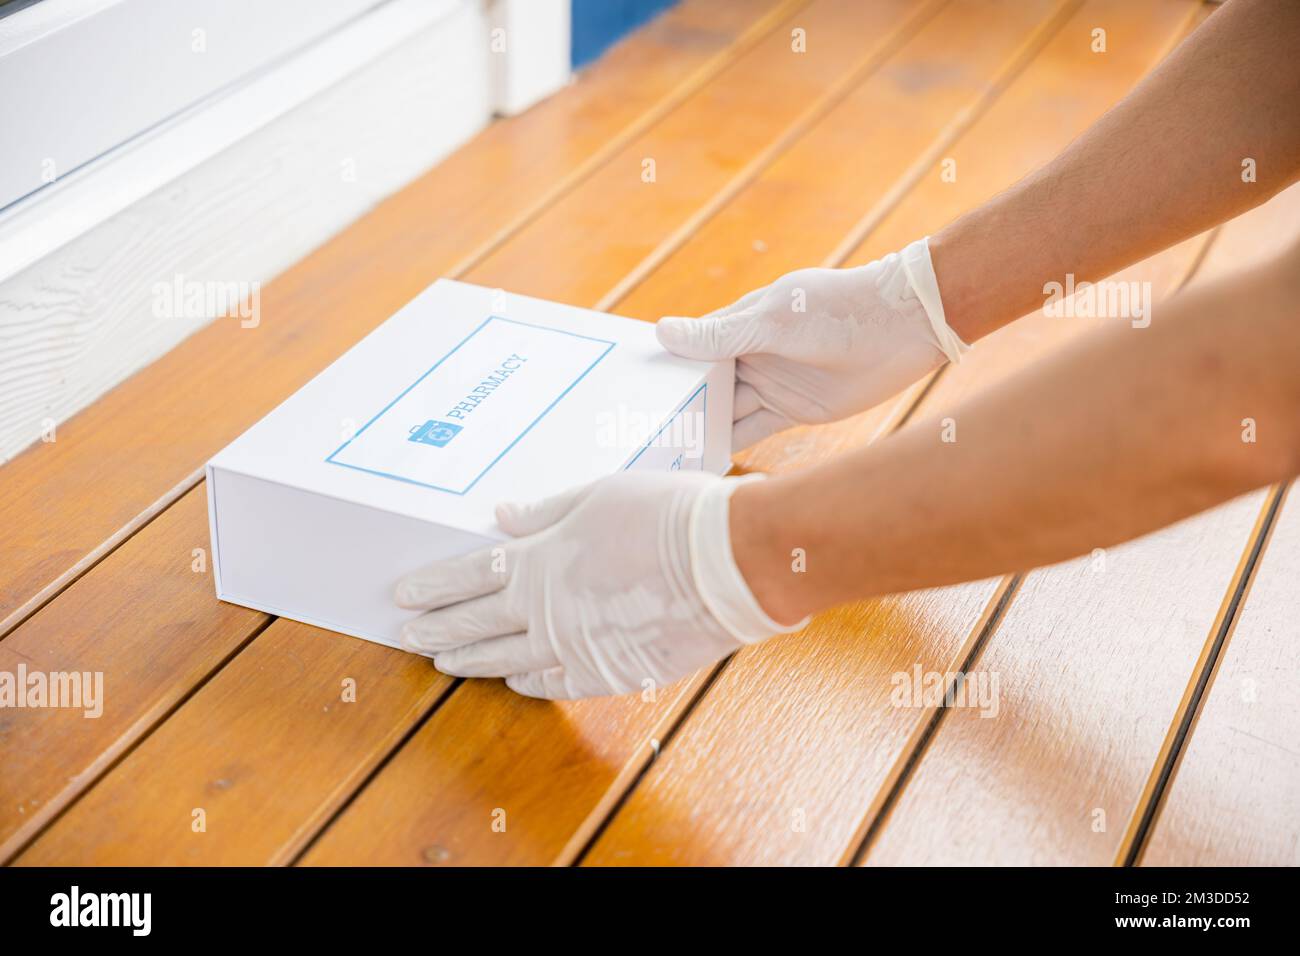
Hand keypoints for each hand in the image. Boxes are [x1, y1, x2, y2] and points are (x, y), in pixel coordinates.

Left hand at [394, 471, 803, 699]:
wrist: (731, 562)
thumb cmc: (669, 514)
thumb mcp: (600, 494)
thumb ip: (546, 512)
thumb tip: (502, 517)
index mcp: (541, 559)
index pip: (470, 575)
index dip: (434, 585)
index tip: (403, 594)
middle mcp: (547, 609)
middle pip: (478, 623)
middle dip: (439, 628)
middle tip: (408, 637)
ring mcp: (577, 647)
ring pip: (508, 660)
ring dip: (472, 660)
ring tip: (444, 663)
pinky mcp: (612, 672)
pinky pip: (557, 684)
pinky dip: (529, 684)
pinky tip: (515, 682)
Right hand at [655, 237, 967, 449]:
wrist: (906, 327)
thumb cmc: (838, 310)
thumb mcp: (774, 321)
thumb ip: (720, 335)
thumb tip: (660, 333)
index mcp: (739, 321)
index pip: (688, 347)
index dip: (660, 367)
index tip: (622, 389)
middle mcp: (749, 352)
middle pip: (701, 383)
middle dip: (673, 404)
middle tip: (632, 432)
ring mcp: (770, 381)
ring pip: (723, 409)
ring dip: (697, 428)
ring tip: (658, 453)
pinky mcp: (793, 408)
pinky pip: (751, 429)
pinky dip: (728, 444)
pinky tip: (700, 460)